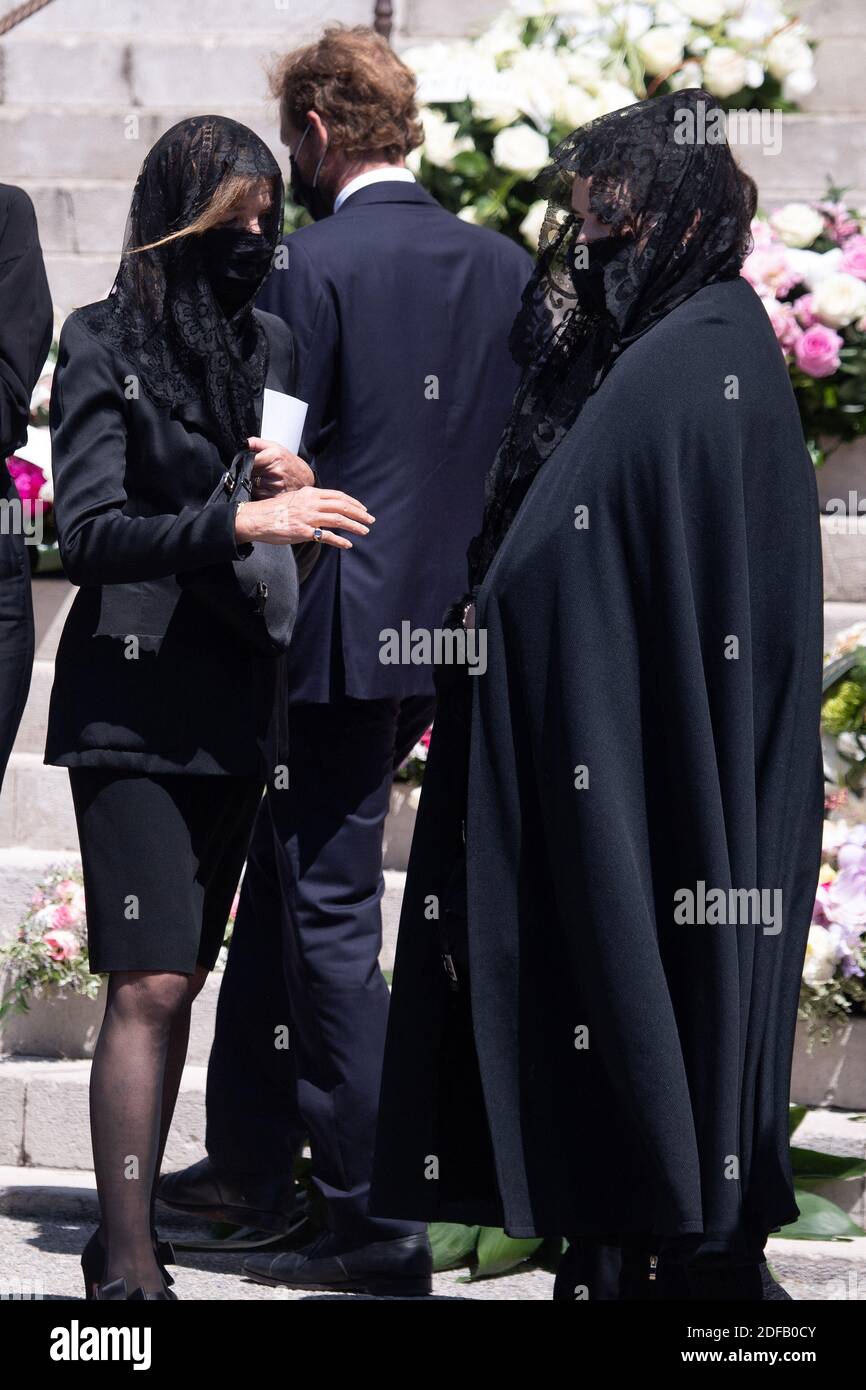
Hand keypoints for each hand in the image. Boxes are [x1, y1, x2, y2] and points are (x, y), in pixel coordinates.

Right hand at [234, 487, 374, 549]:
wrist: (256, 518)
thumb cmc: (273, 510)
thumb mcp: (294, 499)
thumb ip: (309, 501)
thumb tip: (323, 505)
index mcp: (310, 493)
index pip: (337, 496)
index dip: (353, 502)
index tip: (362, 509)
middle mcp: (311, 503)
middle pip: (342, 506)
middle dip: (359, 513)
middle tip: (370, 520)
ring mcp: (308, 517)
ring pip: (338, 519)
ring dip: (354, 526)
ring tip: (364, 531)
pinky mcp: (304, 532)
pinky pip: (326, 537)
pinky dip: (339, 541)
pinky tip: (348, 545)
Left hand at [247, 437, 314, 495]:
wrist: (307, 480)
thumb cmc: (290, 463)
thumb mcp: (276, 447)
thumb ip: (258, 443)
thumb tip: (244, 443)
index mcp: (274, 457)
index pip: (249, 461)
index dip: (245, 462)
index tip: (248, 463)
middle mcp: (275, 471)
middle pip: (250, 473)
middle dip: (250, 472)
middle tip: (259, 471)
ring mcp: (276, 485)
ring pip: (252, 484)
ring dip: (254, 482)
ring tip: (265, 479)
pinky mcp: (275, 496)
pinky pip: (258, 494)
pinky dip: (259, 491)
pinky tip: (267, 487)